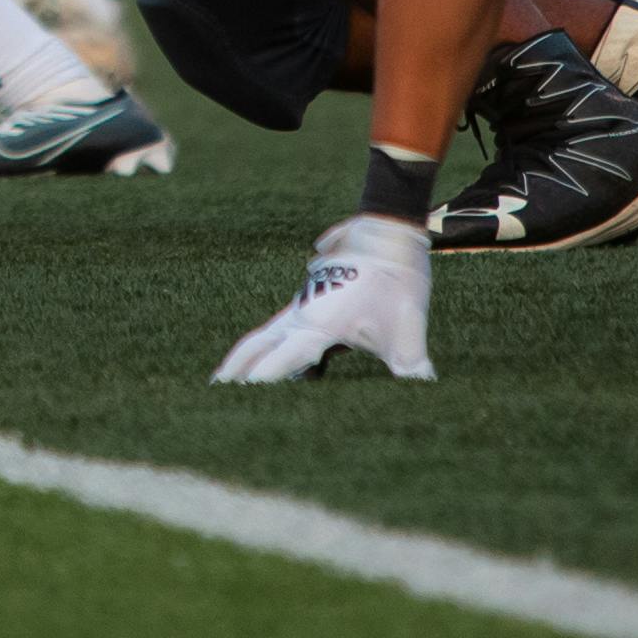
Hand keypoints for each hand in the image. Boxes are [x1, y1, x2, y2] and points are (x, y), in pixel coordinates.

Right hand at [210, 217, 435, 383]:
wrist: (387, 232)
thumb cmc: (396, 281)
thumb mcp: (407, 329)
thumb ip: (412, 365)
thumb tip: (424, 391)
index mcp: (317, 326)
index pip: (278, 362)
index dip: (257, 383)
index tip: (239, 405)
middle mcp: (300, 316)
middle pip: (255, 346)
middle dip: (234, 370)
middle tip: (213, 391)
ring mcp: (301, 304)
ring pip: (263, 334)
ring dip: (245, 355)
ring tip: (228, 378)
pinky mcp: (308, 297)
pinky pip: (278, 326)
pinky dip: (265, 344)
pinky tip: (271, 354)